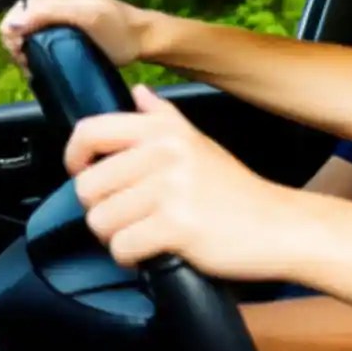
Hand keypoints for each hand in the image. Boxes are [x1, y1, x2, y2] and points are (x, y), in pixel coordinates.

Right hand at [0, 0, 149, 68]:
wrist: (143, 40)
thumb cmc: (119, 30)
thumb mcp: (87, 18)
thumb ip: (50, 14)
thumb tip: (11, 24)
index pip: (16, 10)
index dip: (14, 34)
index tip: (25, 55)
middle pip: (18, 21)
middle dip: (18, 44)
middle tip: (31, 65)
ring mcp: (58, 10)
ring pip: (26, 31)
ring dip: (25, 50)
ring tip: (35, 68)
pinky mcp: (63, 26)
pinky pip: (38, 36)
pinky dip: (35, 51)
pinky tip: (41, 64)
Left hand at [67, 85, 296, 280]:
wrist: (277, 224)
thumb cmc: (235, 190)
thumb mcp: (199, 142)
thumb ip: (163, 117)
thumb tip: (137, 92)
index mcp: (164, 129)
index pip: (89, 131)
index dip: (74, 157)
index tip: (83, 172)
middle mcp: (165, 151)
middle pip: (88, 186)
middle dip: (103, 209)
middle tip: (132, 215)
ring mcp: (170, 187)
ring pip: (100, 221)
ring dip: (118, 236)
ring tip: (147, 232)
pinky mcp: (175, 224)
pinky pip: (122, 247)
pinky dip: (132, 257)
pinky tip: (155, 250)